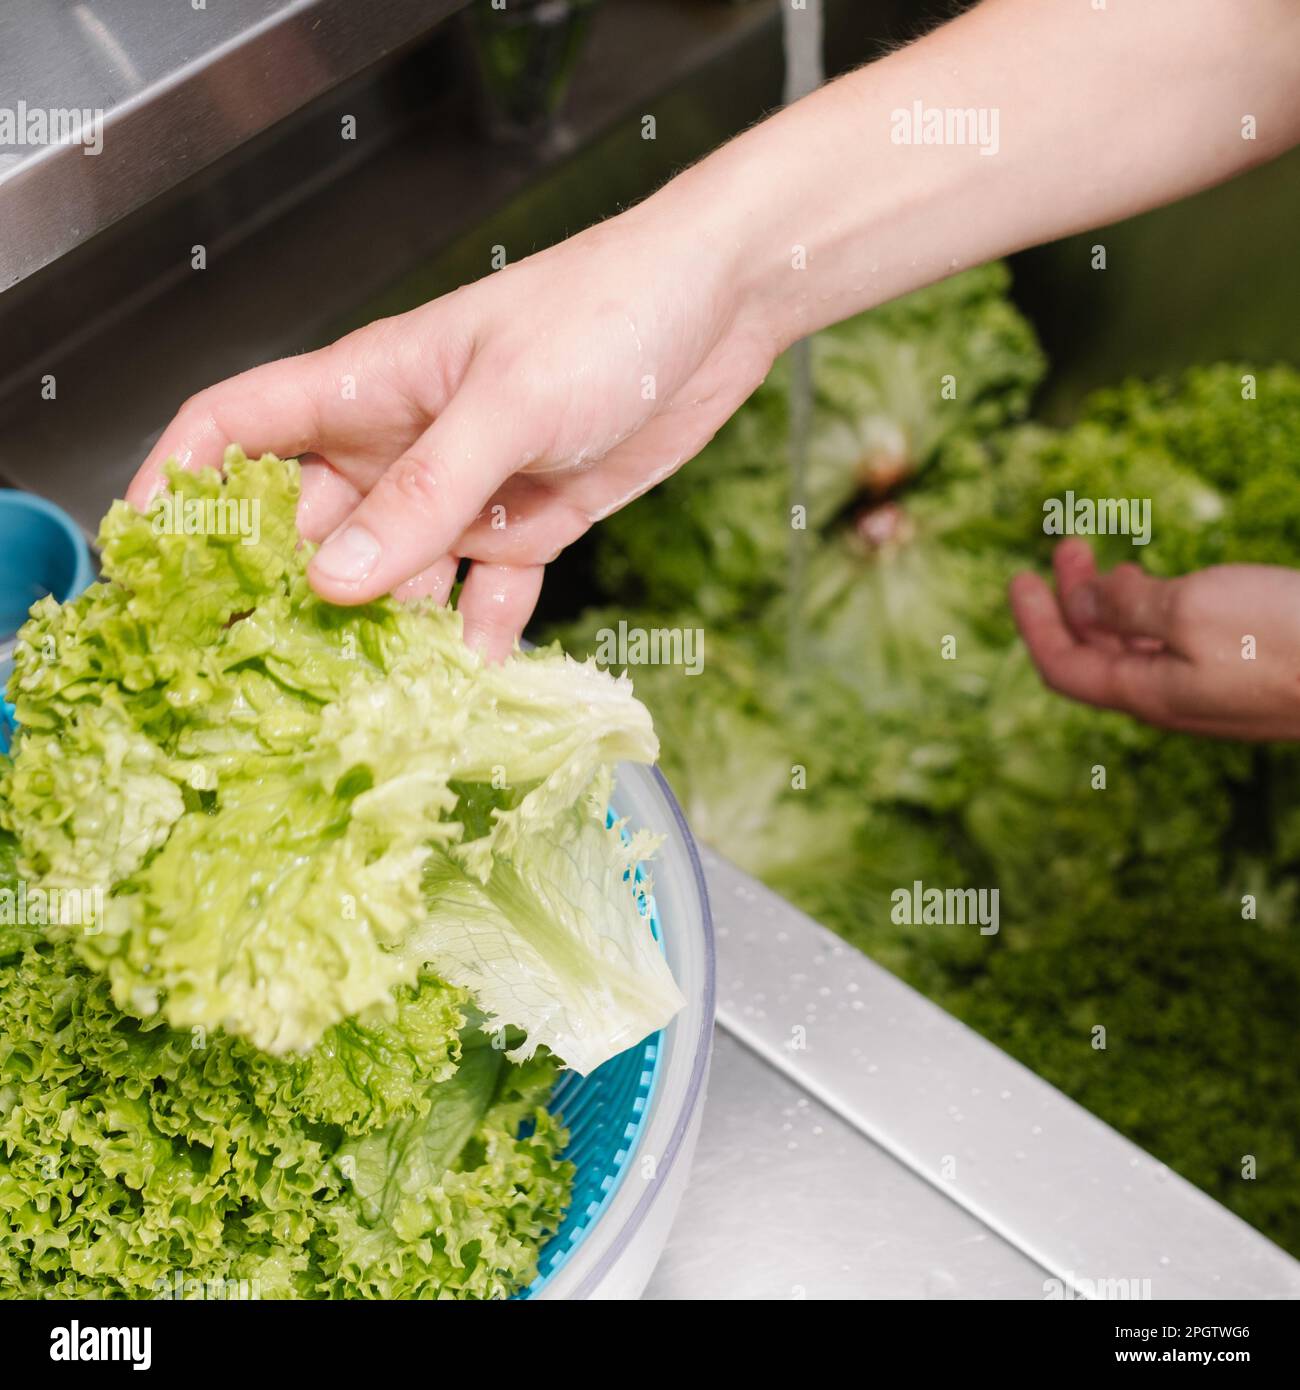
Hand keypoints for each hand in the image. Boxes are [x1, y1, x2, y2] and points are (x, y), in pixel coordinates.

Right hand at [126, 208, 774, 655]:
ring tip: (369, 707)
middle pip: (311, 527)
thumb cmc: (605, 315)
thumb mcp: (506, 406)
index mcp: (368, 389)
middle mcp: (403, 446)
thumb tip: (336, 577)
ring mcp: (462, 492)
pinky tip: (471, 688)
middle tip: (268, 676)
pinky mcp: (526, 525)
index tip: (150, 557)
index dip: (182, 482)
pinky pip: (485, 598)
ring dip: (385, 636)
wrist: (717, 312)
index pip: (237, 426)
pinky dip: (478, 639)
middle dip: (290, 594)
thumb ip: (424, 493)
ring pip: (396, 578)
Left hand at [1009, 538, 1299, 739]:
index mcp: (1146, 693)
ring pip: (1139, 649)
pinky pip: (1180, 647)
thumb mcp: (1193, 609)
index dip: (1033, 622)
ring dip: (1113, 605)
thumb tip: (1082, 604)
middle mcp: (1170, 699)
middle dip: (1072, 601)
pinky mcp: (1245, 675)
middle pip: (1097, 654)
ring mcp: (1209, 691)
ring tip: (1109, 562)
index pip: (1062, 665)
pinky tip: (1167, 586)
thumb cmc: (1290, 637)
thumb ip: (1128, 608)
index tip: (1018, 576)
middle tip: (1066, 548)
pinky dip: (1157, 613)